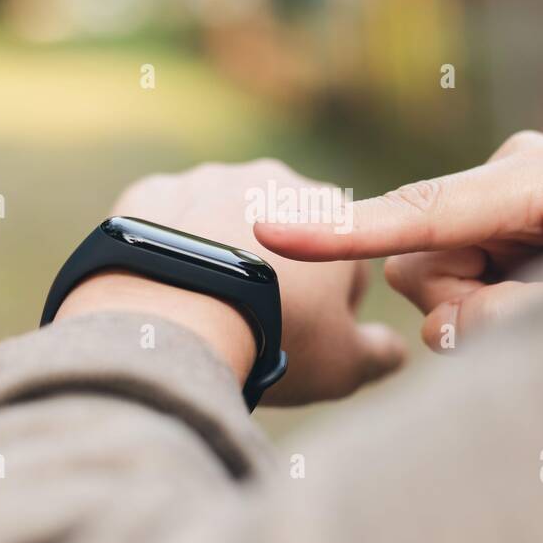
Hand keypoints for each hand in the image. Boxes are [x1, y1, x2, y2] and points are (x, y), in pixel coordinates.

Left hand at [58, 160, 405, 404]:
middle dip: (272, 273)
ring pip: (219, 224)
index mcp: (330, 210)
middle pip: (281, 236)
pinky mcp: (150, 192)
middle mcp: (271, 179)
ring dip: (217, 257)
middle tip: (250, 326)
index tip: (302, 340)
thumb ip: (379, 354)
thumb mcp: (344, 364)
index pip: (342, 261)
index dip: (328, 309)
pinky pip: (164, 222)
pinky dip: (166, 250)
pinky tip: (161, 289)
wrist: (173, 320)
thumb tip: (392, 351)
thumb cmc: (273, 340)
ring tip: (200, 311)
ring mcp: (206, 179)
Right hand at [255, 131, 542, 351]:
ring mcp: (509, 197)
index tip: (267, 229)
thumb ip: (500, 320)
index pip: (418, 213)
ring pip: (433, 277)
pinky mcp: (511, 221)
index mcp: (535, 177)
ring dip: (481, 310)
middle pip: (415, 258)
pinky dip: (493, 303)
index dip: (342, 230)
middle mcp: (510, 174)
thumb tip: (436, 323)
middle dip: (459, 304)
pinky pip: (460, 277)